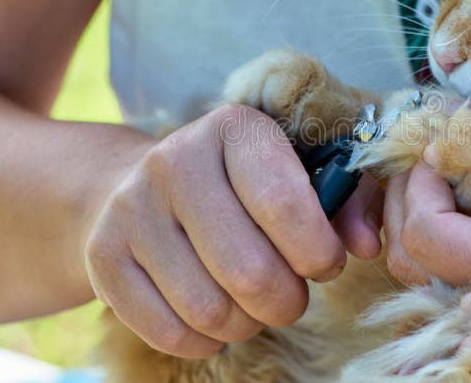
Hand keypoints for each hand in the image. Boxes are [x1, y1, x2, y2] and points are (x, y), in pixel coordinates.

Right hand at [84, 105, 382, 357]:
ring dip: (249, 323)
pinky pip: (169, 331)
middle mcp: (175, 160)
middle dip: (287, 301)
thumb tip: (368, 246)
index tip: (326, 265)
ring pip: (209, 309)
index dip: (317, 251)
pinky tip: (218, 315)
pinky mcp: (102, 256)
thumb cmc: (242, 184)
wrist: (142, 184)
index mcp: (234, 128)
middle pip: (248, 270)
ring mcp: (131, 209)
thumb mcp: (299, 172)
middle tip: (293, 297)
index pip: (282, 202)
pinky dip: (207, 340)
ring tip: (255, 304)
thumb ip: (345, 202)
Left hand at [384, 102, 470, 352]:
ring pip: (431, 271)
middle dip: (414, 198)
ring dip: (431, 214)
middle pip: (415, 261)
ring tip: (462, 172)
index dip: (420, 180)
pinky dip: (457, 230)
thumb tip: (441, 113)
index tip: (442, 140)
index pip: (425, 237)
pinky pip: (462, 272)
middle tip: (443, 152)